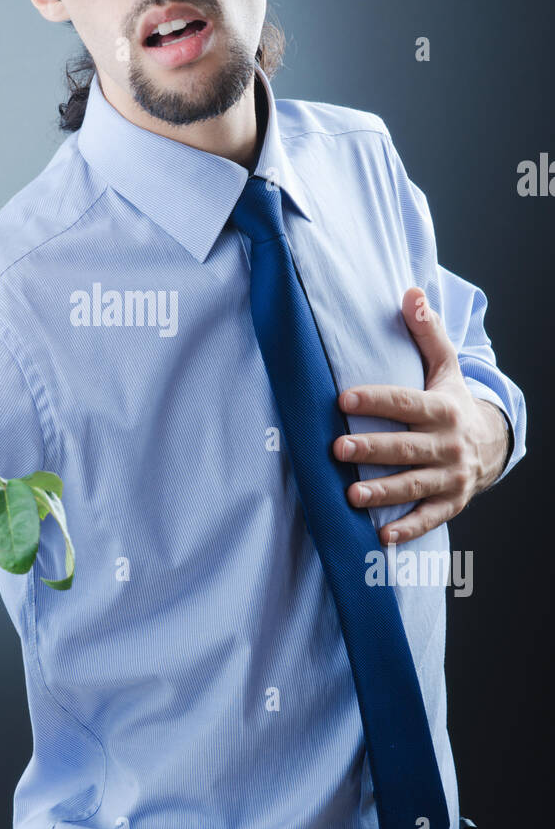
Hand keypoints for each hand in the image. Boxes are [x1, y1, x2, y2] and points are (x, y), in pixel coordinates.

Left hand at [333, 287, 509, 545]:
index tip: (343, 400)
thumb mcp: (445, 366)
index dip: (376, 400)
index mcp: (443, 407)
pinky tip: (382, 536)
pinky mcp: (451, 502)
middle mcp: (448, 443)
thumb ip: (426, 332)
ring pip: (416, 484)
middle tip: (337, 450)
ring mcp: (452, 476)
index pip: (406, 402)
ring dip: (384, 491)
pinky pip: (430, 517)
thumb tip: (411, 291)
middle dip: (373, 449)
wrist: (492, 443)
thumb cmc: (453, 401)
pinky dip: (408, 527)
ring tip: (351, 495)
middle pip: (407, 446)